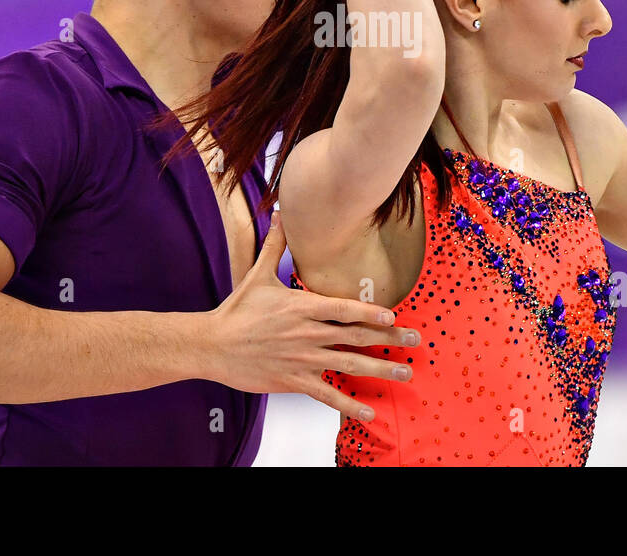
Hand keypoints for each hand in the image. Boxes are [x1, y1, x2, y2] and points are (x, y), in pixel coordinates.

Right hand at [203, 211, 421, 421]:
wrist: (212, 345)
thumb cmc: (237, 310)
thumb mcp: (259, 275)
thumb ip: (276, 245)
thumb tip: (281, 213)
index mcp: (302, 307)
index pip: (343, 309)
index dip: (370, 313)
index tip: (393, 317)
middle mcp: (307, 333)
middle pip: (355, 337)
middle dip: (389, 340)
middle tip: (415, 341)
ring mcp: (302, 360)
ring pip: (348, 365)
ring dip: (380, 370)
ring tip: (404, 373)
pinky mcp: (293, 382)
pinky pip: (326, 395)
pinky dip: (349, 405)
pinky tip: (369, 412)